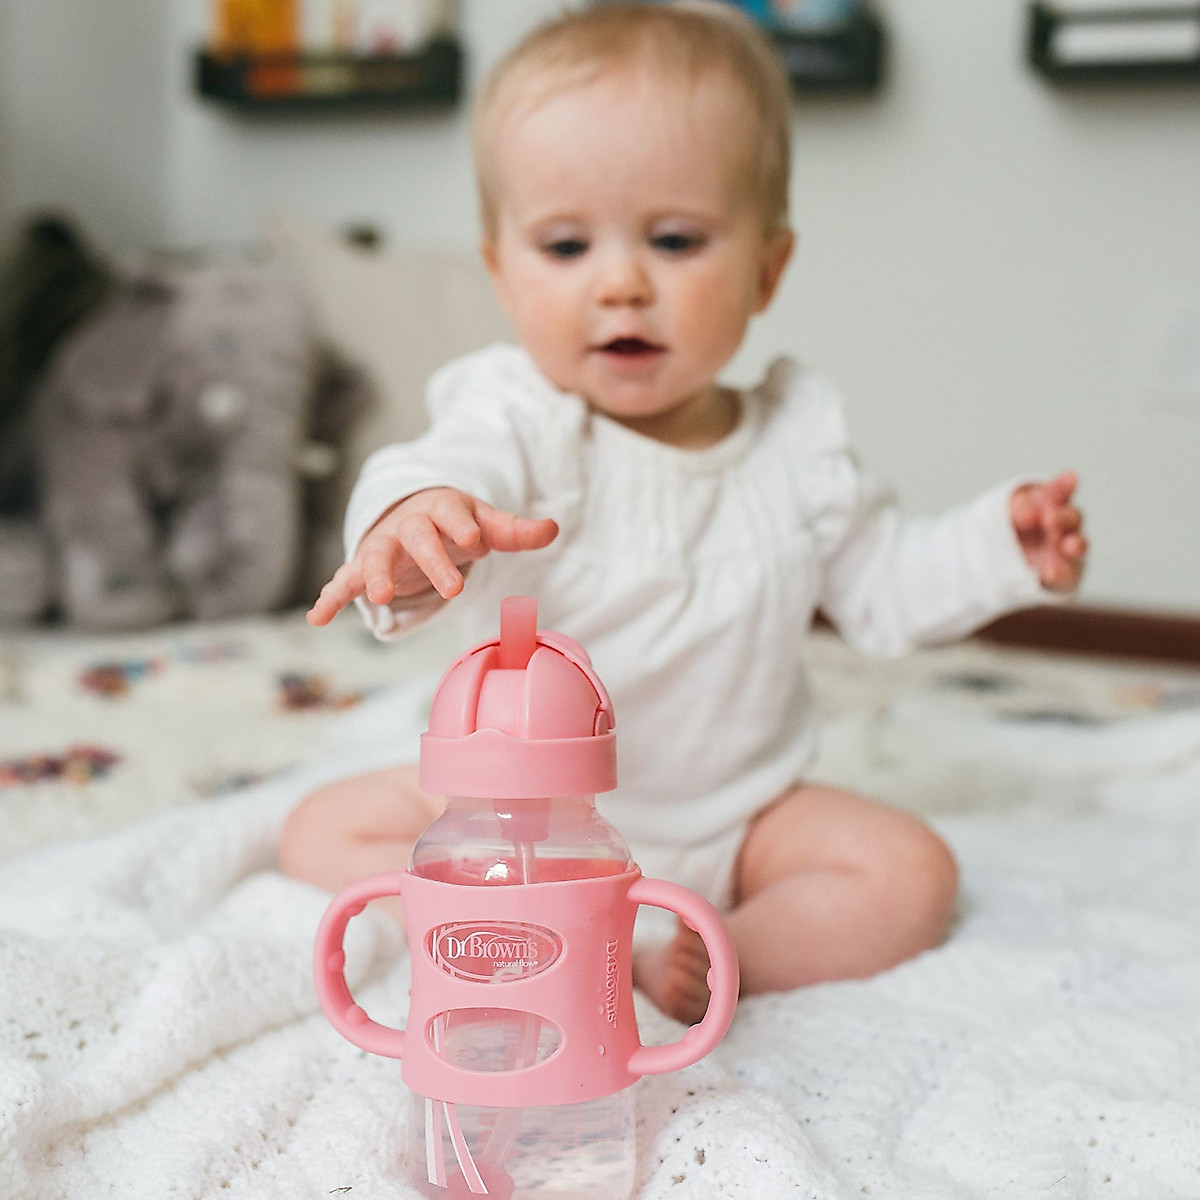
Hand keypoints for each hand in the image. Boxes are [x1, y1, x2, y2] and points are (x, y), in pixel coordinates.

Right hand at [307, 487, 557, 625]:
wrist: (413, 514)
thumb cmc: (456, 524)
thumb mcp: (486, 524)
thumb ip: (516, 530)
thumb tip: (553, 528)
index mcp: (441, 510)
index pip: (451, 514)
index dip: (461, 525)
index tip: (474, 540)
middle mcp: (408, 526)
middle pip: (417, 538)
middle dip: (432, 560)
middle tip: (451, 588)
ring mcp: (383, 546)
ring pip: (375, 557)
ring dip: (375, 576)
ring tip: (378, 598)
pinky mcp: (364, 569)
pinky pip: (343, 581)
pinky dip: (329, 598)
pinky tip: (316, 617)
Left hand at [1010, 470, 1087, 592]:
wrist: (1008, 561)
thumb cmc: (1015, 528)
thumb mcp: (1010, 513)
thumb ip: (1019, 508)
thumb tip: (1031, 515)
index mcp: (1050, 504)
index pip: (1059, 491)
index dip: (1064, 485)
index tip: (1070, 477)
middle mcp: (1064, 525)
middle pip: (1072, 517)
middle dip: (1063, 517)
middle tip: (1049, 519)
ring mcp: (1067, 550)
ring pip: (1078, 546)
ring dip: (1075, 545)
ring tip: (1069, 547)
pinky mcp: (1065, 573)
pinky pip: (1067, 574)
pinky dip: (1062, 573)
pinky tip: (1053, 573)